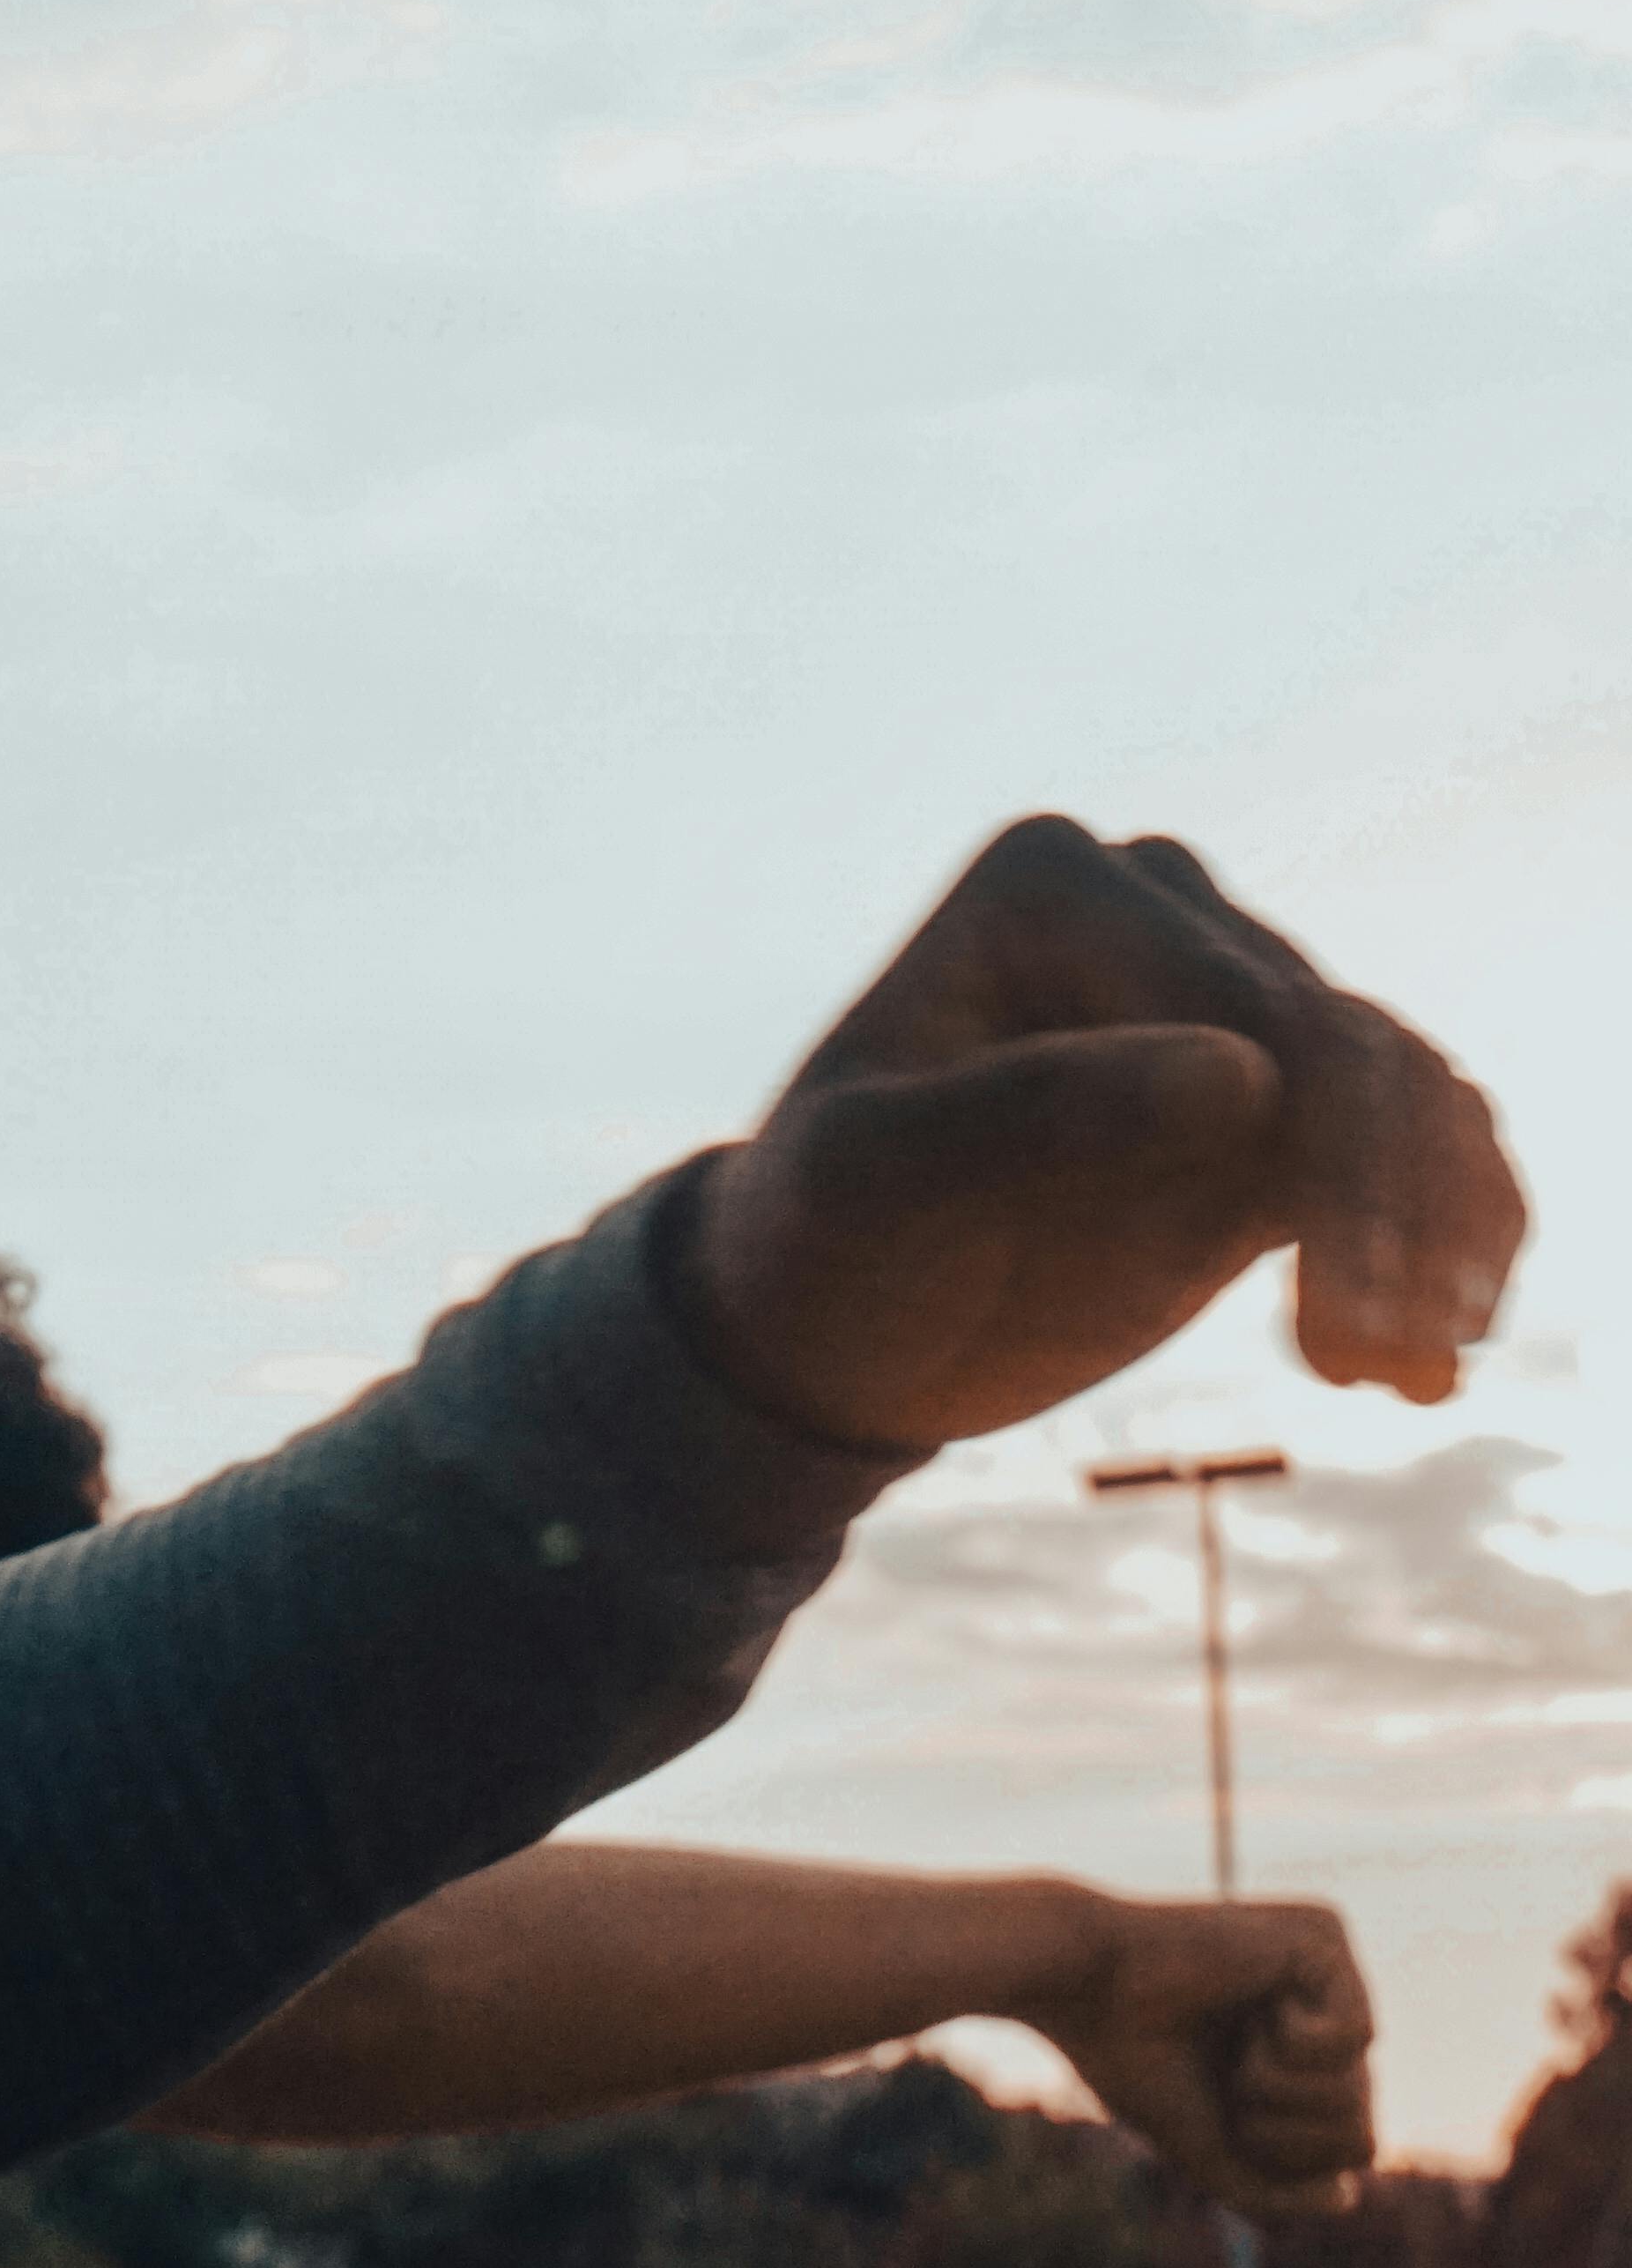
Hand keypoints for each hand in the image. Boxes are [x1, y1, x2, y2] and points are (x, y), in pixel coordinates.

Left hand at [683, 818, 1524, 1445]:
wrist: (819, 1326)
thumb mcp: (876, 1184)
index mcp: (1054, 885)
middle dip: (1391, 1214)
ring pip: (1400, 1091)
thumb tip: (1241, 1072)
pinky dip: (1449, 1234)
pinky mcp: (1265, 1101)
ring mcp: (1219, 1002)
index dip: (1326, 1166)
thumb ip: (1026, 1115)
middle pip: (1346, 1048)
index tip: (1331, 1331)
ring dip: (1439, 1235)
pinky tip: (1437, 1362)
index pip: (1251, 1011)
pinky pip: (1402, 1137)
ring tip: (1419, 1381)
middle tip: (1389, 1375)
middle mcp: (1154, 913)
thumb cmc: (818, 1241)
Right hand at [1028, 1891, 1374, 2209]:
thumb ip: (1270, 2190)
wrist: (1081, 1985)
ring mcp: (1331, 1971)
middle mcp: (1326, 2013)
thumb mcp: (1204, 2150)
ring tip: (1239, 2039)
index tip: (1227, 2113)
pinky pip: (1359, 2035)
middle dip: (1284, 2130)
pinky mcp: (1324, 1937)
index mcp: (1303, 2056)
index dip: (1286, 2157)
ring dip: (1281, 2087)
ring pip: (1362, 2087)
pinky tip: (1258, 2006)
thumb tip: (1347, 2199)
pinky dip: (1296, 2046)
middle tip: (1228, 2079)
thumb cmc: (1132, 2061)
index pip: (1351, 2145)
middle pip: (1363, 2125)